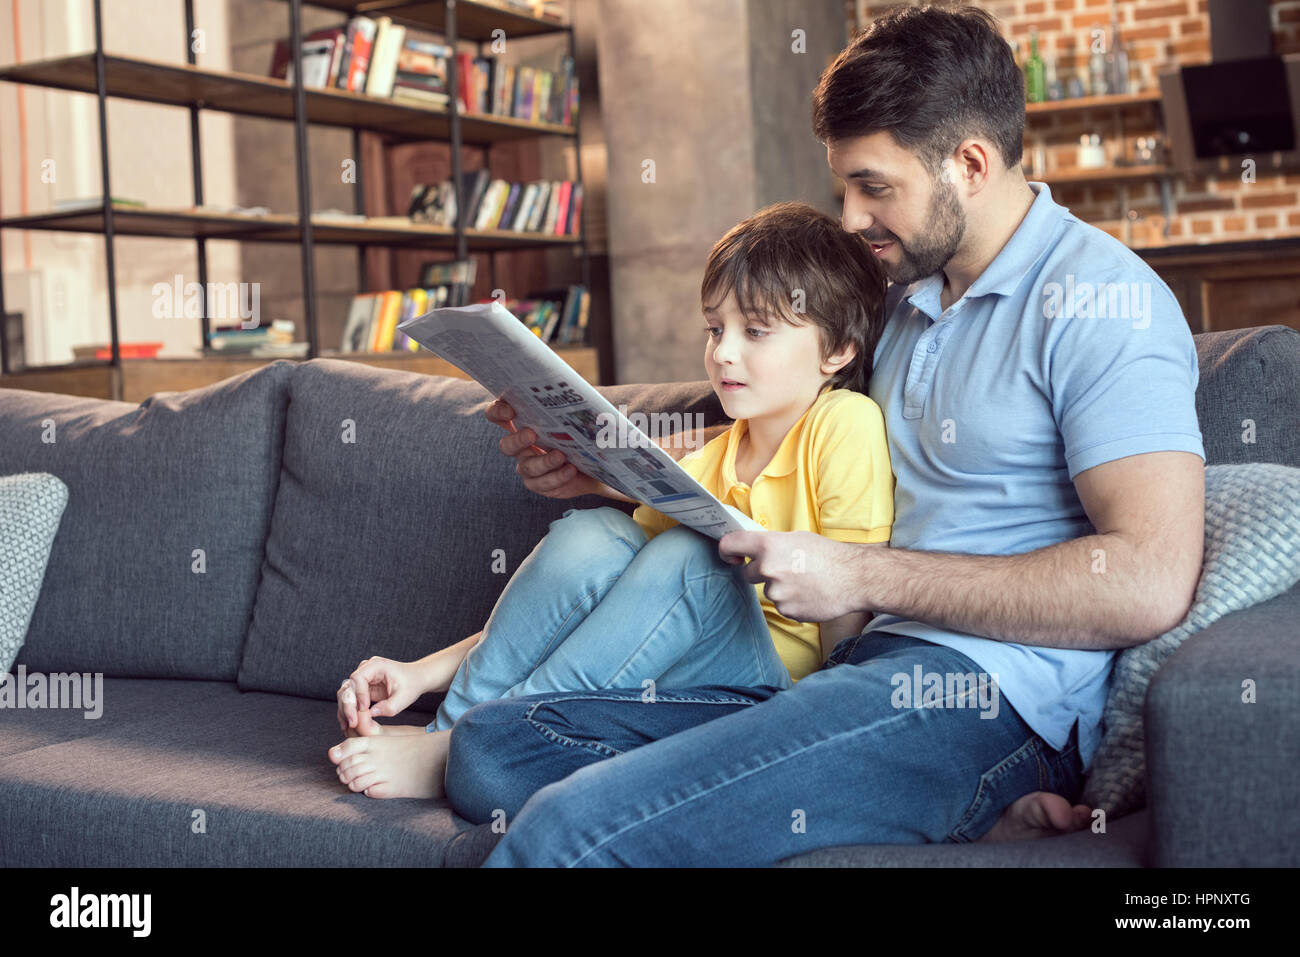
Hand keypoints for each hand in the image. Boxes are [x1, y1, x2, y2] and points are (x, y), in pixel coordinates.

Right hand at [336, 657, 420, 734]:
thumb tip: (370, 714)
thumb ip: (389, 707)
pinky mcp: (361, 688)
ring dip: (344, 710)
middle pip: (348, 686)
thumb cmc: (411, 684)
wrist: (416, 678)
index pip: (358, 678)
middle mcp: (365, 669)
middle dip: (348, 706)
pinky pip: (350, 700)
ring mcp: (362, 678)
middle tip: (353, 723)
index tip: (364, 709)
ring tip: (348, 726)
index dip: (359, 694)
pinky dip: (347, 711)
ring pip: (345, 694)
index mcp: (376, 666)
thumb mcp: (404, 698)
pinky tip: (347, 724)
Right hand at [486, 398, 605, 499]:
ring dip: (544, 461)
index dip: (497, 412)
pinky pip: (543, 483)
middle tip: (532, 434)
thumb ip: (572, 404)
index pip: (497, 416)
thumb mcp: (578, 415)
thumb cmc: (583, 432)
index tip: (510, 410)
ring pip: (527, 467)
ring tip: (562, 456)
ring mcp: (528, 466)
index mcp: (522, 423)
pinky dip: (557, 476)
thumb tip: (581, 393)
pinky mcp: (540, 484)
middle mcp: (520, 447)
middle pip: (506, 446)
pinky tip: (571, 470)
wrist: (599, 461)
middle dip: (517, 439)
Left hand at [718, 530, 870, 622]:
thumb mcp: (797, 538)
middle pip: (747, 574)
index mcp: (768, 545)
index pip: (730, 545)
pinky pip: (782, 605)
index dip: (726, 552)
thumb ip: (771, 544)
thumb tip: (752, 549)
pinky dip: (792, 601)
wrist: (854, 578)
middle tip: (786, 569)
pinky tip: (809, 593)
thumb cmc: (827, 554)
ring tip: (805, 581)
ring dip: (781, 588)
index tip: (730, 558)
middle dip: (761, 573)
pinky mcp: (786, 610)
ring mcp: (776, 592)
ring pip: (768, 591)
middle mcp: (768, 569)